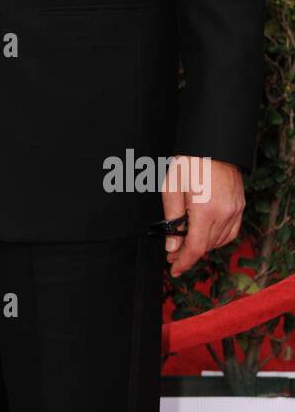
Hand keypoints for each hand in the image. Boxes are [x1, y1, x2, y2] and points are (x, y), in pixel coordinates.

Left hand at [161, 157, 244, 277]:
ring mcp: (235, 210)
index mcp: (205, 210)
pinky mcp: (240, 205)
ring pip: (219, 241)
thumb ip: (172, 220)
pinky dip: (218, 237)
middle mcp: (224, 213)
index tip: (173, 269)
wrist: (211, 142)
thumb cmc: (189, 161)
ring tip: (186, 243)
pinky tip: (206, 234)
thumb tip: (172, 246)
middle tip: (172, 253)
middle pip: (206, 246)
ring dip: (203, 246)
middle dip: (188, 253)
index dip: (184, 262)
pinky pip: (230, 231)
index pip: (195, 248)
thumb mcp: (172, 188)